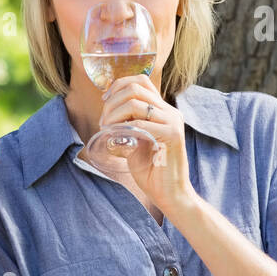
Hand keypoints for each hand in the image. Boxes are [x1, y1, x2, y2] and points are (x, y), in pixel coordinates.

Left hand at [98, 74, 196, 216]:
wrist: (170, 193)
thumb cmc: (151, 171)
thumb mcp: (135, 141)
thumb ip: (127, 126)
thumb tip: (107, 114)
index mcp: (163, 110)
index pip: (141, 81)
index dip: (118, 85)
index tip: (104, 101)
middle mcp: (170, 112)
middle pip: (136, 87)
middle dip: (112, 100)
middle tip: (103, 121)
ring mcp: (173, 122)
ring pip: (136, 102)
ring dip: (114, 113)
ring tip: (106, 129)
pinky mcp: (172, 135)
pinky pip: (140, 124)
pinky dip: (122, 128)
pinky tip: (115, 137)